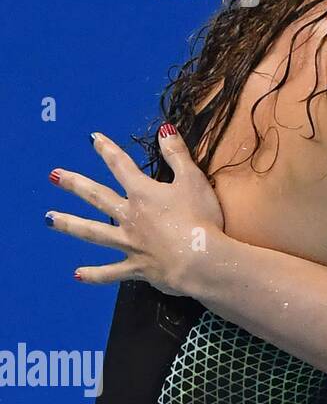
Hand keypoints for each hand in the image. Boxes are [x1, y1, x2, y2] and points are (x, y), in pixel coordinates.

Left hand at [46, 128, 224, 295]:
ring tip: (48, 218)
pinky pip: (111, 272)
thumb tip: (163, 129)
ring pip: (93, 233)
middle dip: (75, 185)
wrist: (199, 259)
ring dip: (70, 224)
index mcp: (143, 193)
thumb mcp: (193, 179)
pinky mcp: (136, 267)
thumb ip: (177, 155)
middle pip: (97, 197)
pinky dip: (94, 274)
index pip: (122, 166)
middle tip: (53, 176)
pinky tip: (77, 274)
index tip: (93, 139)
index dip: (108, 151)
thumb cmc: (200, 218)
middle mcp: (130, 216)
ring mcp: (129, 243)